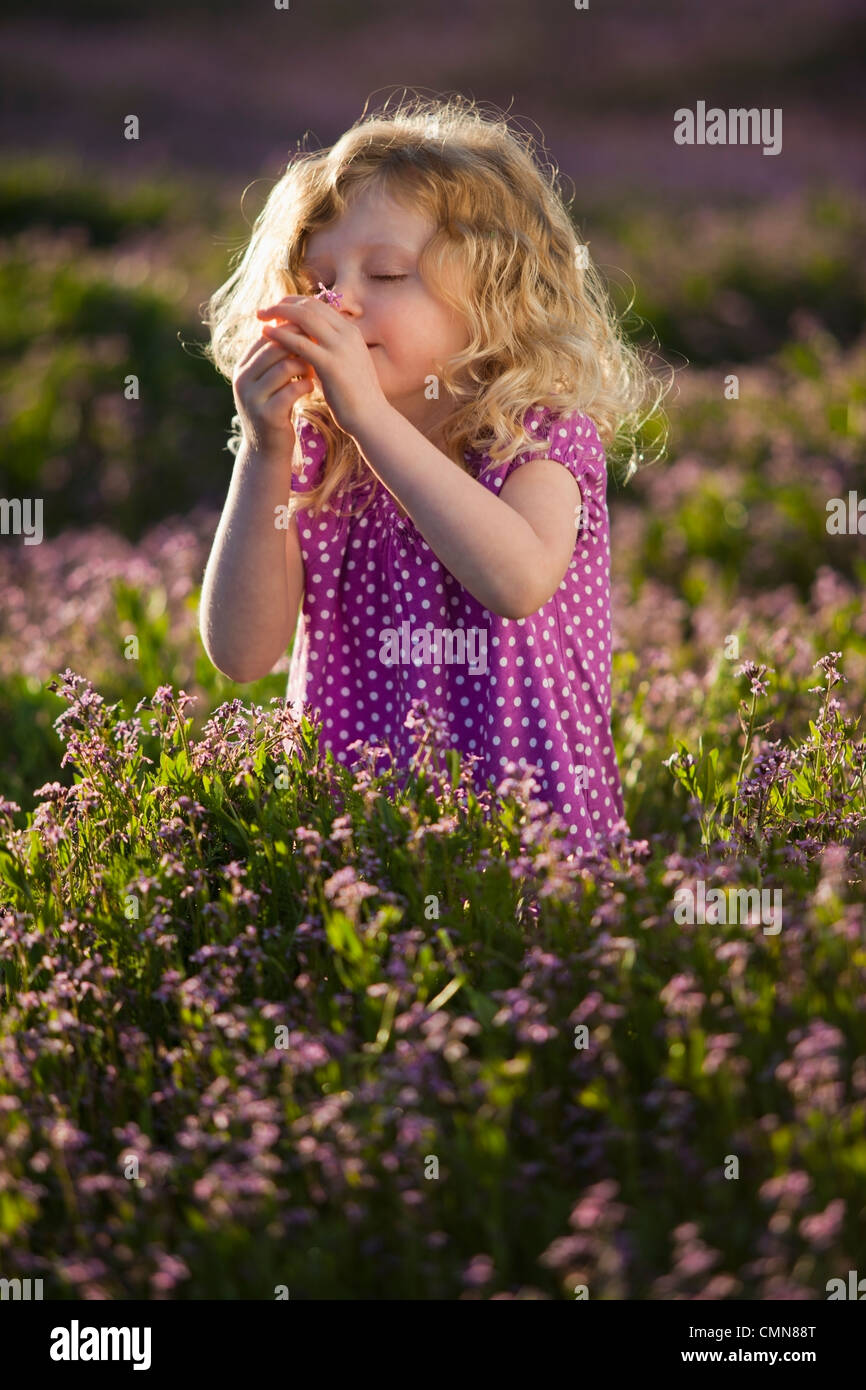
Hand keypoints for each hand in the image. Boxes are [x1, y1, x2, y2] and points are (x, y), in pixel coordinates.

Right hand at [231, 323, 315, 458]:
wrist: (267, 449)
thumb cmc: (276, 408)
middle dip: (300, 344)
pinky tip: (311, 387)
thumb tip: (298, 323)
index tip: (311, 330)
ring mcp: (252, 397)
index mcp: (243, 366)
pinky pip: (292, 390)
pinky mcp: (266, 414)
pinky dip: (306, 385)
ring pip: (284, 366)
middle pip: (274, 346)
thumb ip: (277, 357)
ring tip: (314, 369)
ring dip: (305, 365)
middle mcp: (242, 379)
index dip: (291, 329)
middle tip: (318, 346)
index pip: (266, 335)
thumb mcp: (272, 380)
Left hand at [256, 296, 388, 438]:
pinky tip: (265, 334)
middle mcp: (348, 334)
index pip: (319, 306)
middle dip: (284, 304)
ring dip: (279, 314)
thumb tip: (307, 342)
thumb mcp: (343, 365)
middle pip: (310, 306)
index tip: (277, 309)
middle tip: (263, 310)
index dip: (295, 303)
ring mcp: (341, 347)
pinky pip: (300, 343)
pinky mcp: (331, 364)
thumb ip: (328, 350)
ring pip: (304, 318)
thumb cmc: (355, 397)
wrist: (371, 418)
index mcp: (351, 332)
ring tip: (260, 318)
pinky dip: (280, 335)